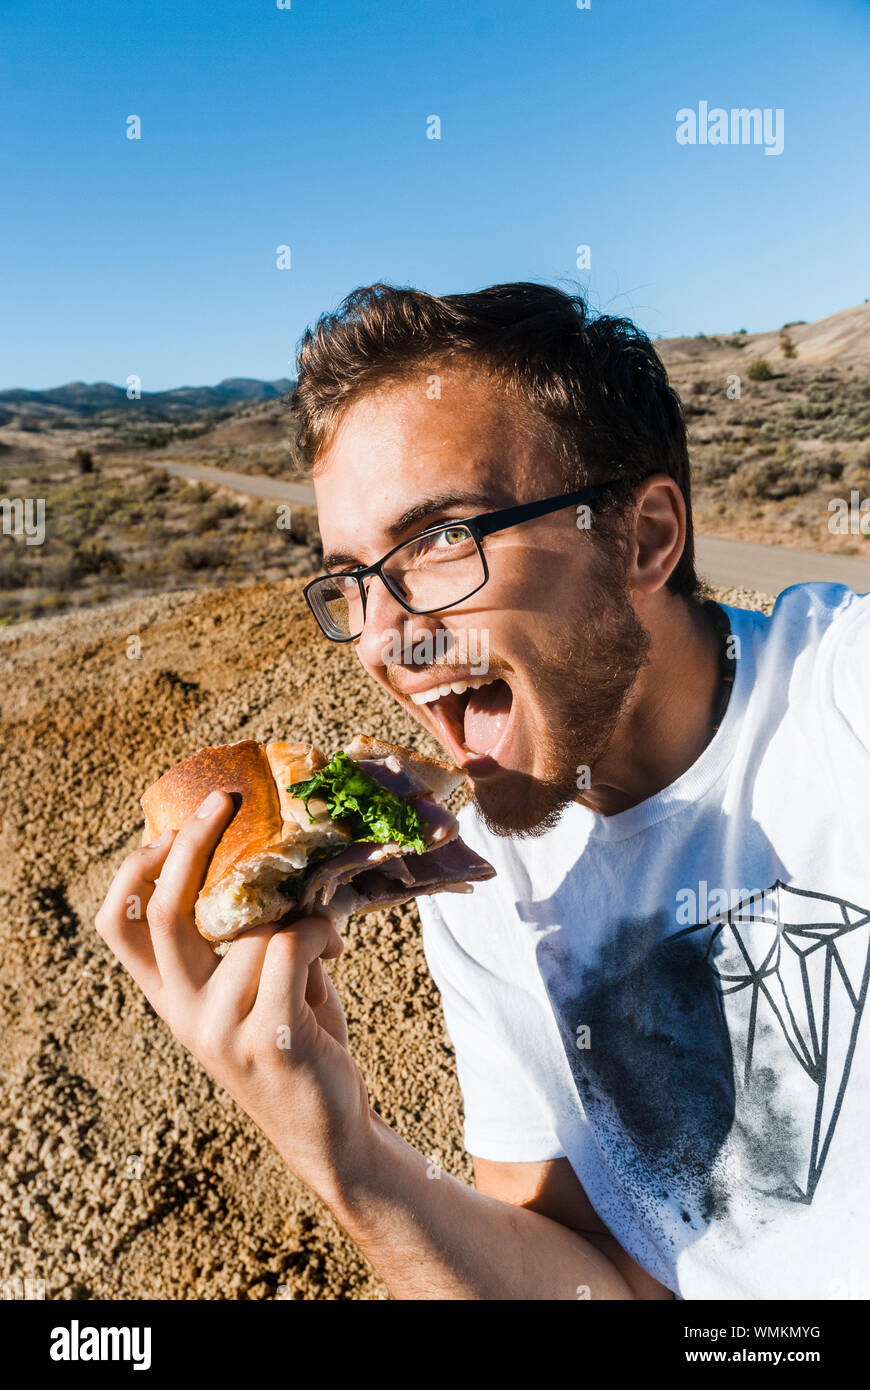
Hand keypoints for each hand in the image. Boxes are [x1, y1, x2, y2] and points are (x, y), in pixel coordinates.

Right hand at [94, 790, 373, 1197]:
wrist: (329, 1130)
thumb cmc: (297, 1043)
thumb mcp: (256, 990)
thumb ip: (247, 939)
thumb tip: (277, 863)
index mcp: (171, 998)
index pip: (120, 928)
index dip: (133, 873)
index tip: (165, 831)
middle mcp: (184, 1014)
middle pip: (167, 912)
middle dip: (193, 844)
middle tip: (227, 801)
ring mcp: (222, 1029)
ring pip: (255, 928)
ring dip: (302, 916)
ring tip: (326, 938)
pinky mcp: (270, 1036)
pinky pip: (290, 947)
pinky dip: (320, 935)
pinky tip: (335, 951)